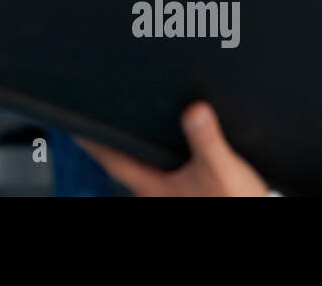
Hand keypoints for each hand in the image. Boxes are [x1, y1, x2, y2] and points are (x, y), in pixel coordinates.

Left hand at [75, 101, 269, 195]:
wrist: (249, 212)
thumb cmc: (231, 202)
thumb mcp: (220, 169)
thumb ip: (205, 139)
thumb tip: (194, 109)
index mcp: (152, 184)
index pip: (110, 156)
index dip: (90, 138)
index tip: (72, 122)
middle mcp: (155, 188)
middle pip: (124, 158)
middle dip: (112, 135)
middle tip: (100, 112)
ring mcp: (168, 191)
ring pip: (144, 163)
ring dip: (137, 142)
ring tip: (131, 118)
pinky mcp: (186, 190)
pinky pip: (164, 166)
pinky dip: (160, 149)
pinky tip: (169, 137)